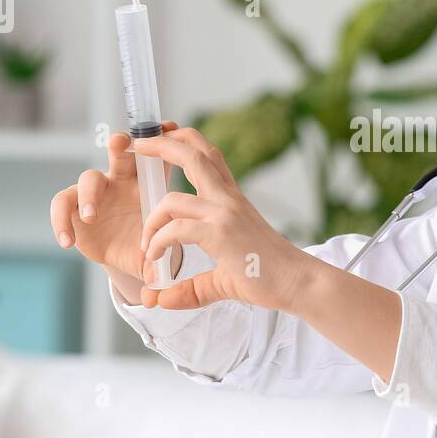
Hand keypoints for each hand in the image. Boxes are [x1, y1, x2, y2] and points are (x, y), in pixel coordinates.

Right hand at [49, 120, 180, 286]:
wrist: (130, 258)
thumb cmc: (150, 245)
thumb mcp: (160, 253)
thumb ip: (162, 265)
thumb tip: (160, 290)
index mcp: (149, 184)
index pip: (156, 157)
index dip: (161, 141)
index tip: (167, 128)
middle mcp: (122, 181)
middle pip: (120, 153)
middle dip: (121, 144)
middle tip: (120, 142)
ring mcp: (97, 192)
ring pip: (89, 178)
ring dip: (90, 194)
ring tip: (93, 217)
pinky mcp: (74, 207)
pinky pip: (63, 204)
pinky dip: (61, 220)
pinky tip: (67, 241)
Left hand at [133, 127, 311, 311]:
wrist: (298, 282)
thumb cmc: (267, 276)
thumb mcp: (222, 277)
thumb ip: (190, 287)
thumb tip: (159, 300)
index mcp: (232, 199)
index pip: (208, 156)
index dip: (184, 140)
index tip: (162, 138)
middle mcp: (228, 199)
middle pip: (193, 155)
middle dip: (162, 144)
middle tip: (139, 144)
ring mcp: (225, 214)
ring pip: (175, 196)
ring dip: (151, 216)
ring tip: (144, 239)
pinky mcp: (221, 233)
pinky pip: (177, 229)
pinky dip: (159, 241)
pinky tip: (156, 257)